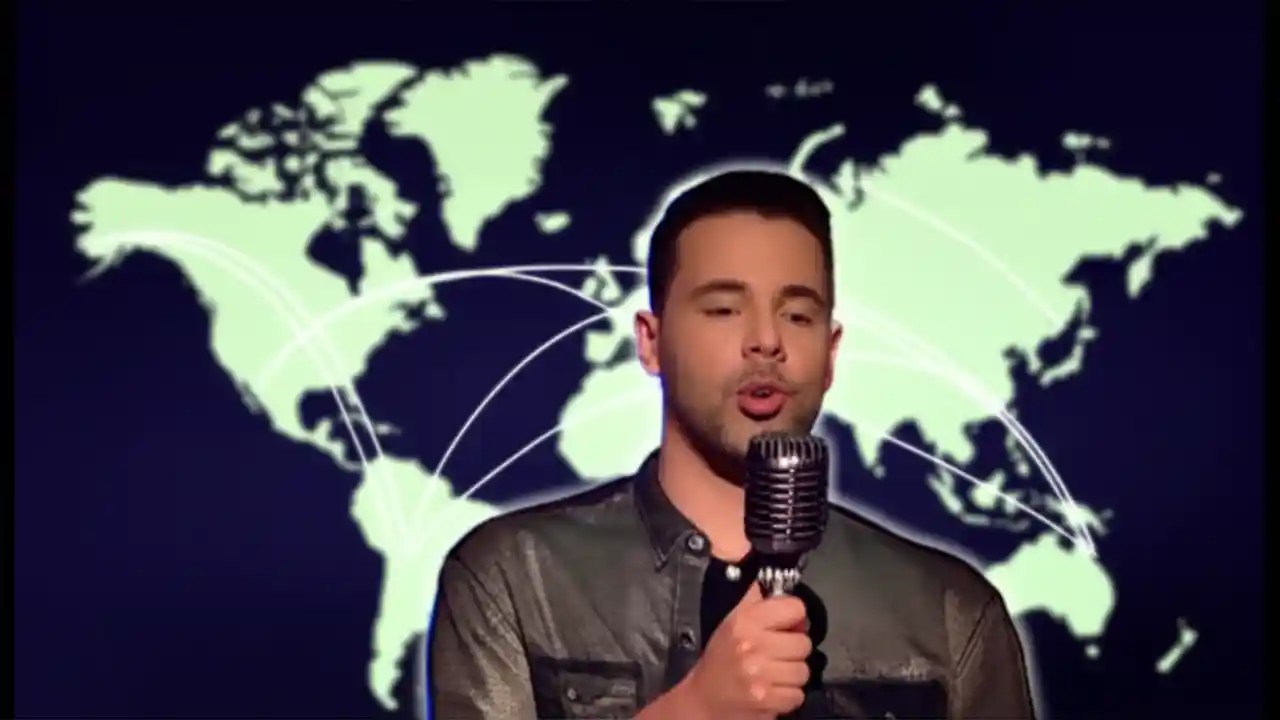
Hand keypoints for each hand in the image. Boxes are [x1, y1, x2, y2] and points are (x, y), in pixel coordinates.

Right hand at [682, 582, 811, 718]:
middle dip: (793, 650)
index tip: (784, 625)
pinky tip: (772, 690)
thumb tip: (779, 578)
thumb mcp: (733, 620)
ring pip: (803, 671)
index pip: (795, 608)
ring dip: (792, 675)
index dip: (793, 617)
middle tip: (777, 654)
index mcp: (746, 620)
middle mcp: (753, 645)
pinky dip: (788, 696)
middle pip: (804, 643)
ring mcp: (760, 675)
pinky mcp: (766, 700)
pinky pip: (798, 695)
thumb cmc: (722, 657)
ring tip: (774, 673)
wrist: (704, 698)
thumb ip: (756, 598)